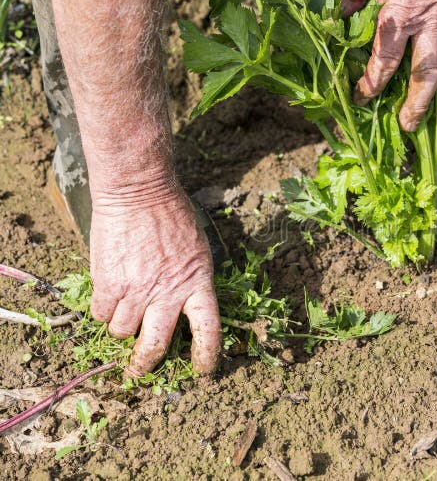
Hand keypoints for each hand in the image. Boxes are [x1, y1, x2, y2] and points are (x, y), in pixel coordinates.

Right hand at [89, 183, 220, 377]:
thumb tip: (180, 304)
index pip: (209, 329)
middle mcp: (169, 293)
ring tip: (121, 314)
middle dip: (146, 365)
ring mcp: (136, 291)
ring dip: (120, 330)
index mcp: (198, 283)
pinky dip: (101, 312)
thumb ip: (190, 279)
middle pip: (157, 346)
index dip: (207, 355)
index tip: (203, 370)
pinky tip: (106, 298)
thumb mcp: (196, 249)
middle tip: (138, 372)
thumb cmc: (171, 214)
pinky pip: (100, 315)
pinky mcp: (108, 283)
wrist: (139, 192)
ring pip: (122, 332)